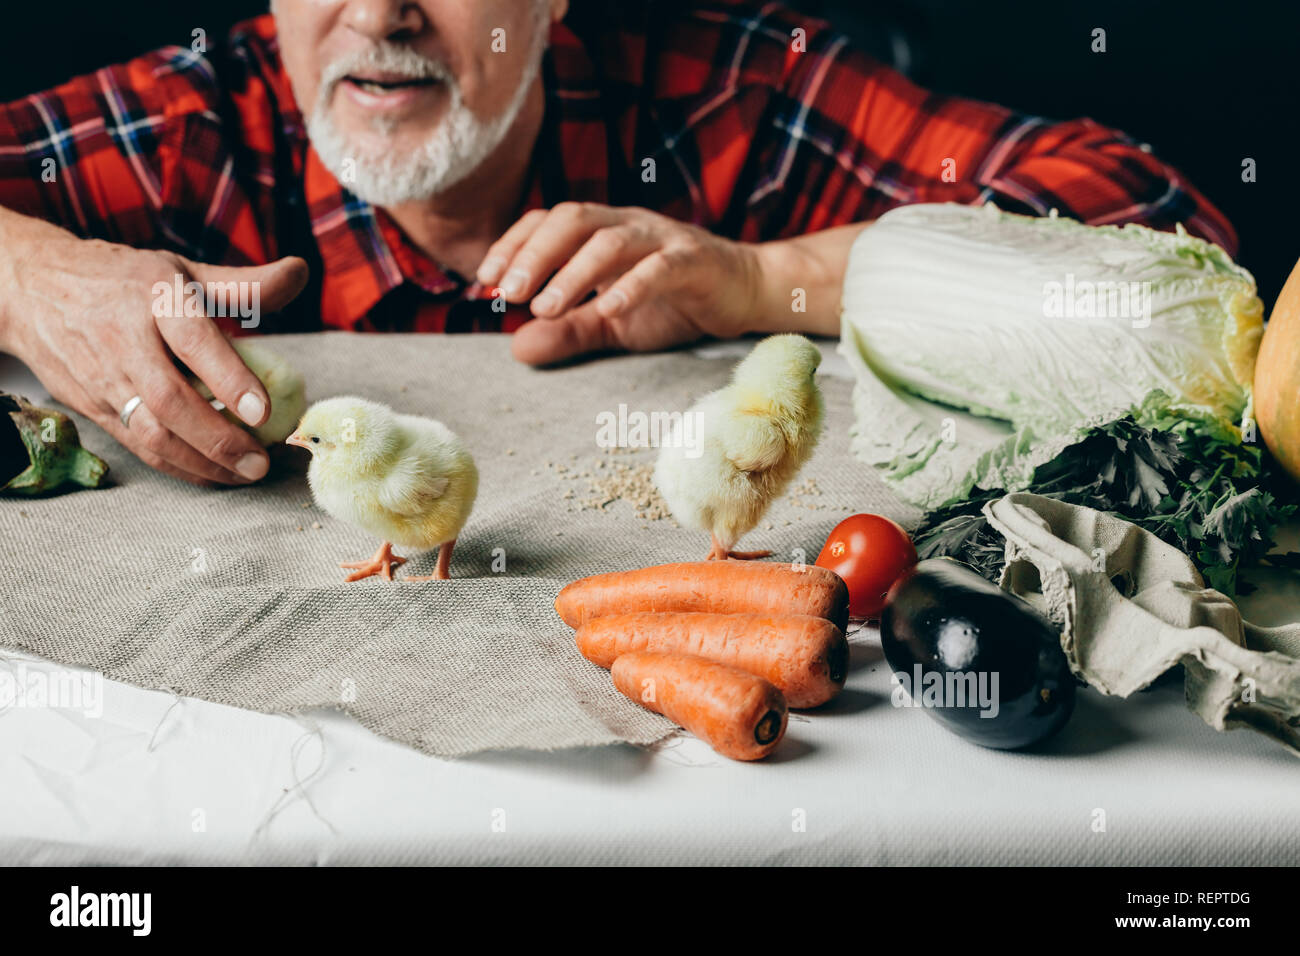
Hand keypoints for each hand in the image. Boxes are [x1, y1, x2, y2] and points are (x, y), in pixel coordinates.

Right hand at [1, 217, 307, 484]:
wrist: (32, 289)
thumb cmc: (124, 280)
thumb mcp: (181, 270)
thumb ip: (244, 283)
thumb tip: (300, 272)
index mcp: (154, 297)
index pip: (193, 340)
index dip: (229, 378)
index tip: (263, 412)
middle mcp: (125, 339)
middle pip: (170, 400)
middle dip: (219, 439)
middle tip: (260, 462)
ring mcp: (104, 377)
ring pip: (151, 433)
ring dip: (201, 462)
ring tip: (245, 474)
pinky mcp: (91, 406)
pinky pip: (136, 445)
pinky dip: (177, 467)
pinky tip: (212, 474)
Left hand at [477, 203, 765, 364]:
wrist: (746, 293)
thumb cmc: (675, 302)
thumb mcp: (613, 323)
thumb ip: (569, 332)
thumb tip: (517, 348)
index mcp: (603, 231)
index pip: (548, 221)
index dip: (514, 244)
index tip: (486, 281)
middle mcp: (628, 224)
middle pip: (572, 219)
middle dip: (534, 254)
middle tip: (509, 293)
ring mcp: (663, 238)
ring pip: (611, 241)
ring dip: (572, 272)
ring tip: (545, 308)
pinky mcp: (695, 260)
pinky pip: (659, 266)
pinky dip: (631, 285)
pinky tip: (607, 308)